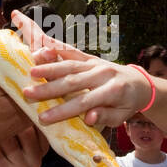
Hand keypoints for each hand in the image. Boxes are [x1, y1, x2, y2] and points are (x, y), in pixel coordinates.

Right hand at [24, 56, 150, 128]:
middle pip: (73, 81)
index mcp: (113, 90)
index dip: (63, 110)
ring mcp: (95, 62)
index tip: (44, 118)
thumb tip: (88, 118)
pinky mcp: (89, 57)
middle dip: (49, 88)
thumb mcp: (122, 116)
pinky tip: (41, 48)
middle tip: (28, 93)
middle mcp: (103, 73)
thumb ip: (106, 117)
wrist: (139, 82)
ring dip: (48, 67)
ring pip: (70, 64)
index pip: (84, 102)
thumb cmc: (127, 104)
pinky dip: (56, 48)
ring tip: (30, 72)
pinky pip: (71, 52)